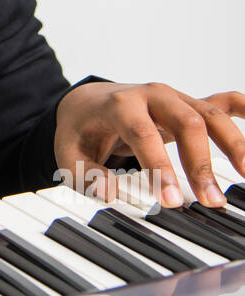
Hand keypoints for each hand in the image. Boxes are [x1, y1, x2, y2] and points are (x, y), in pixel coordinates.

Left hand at [54, 82, 244, 207]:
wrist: (87, 101)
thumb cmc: (82, 129)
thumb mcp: (69, 154)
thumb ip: (87, 176)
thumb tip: (110, 195)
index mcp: (120, 104)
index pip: (143, 134)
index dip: (160, 167)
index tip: (173, 200)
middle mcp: (152, 95)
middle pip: (186, 122)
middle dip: (201, 163)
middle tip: (211, 201)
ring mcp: (174, 97)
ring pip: (210, 114)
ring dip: (232, 144)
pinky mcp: (189, 103)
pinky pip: (223, 100)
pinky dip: (244, 109)